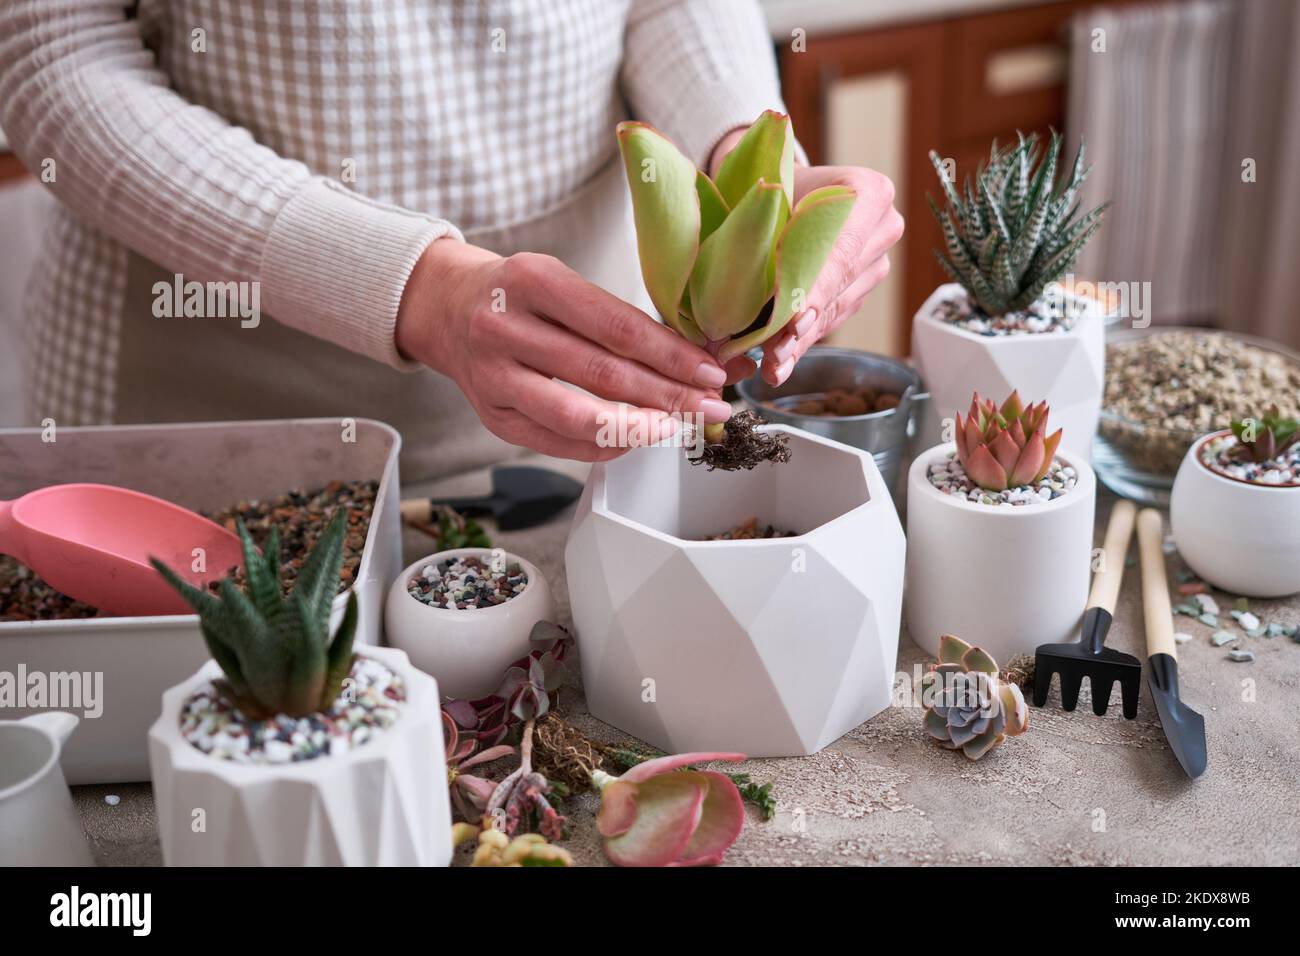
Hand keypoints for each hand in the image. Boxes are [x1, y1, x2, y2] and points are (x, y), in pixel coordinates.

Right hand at [396, 240, 731, 460]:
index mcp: (533, 280)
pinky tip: (636, 439)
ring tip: (679, 427)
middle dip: (667, 394)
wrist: (446, 308)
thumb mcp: (561, 282)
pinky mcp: (492, 415)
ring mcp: (494, 376)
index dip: (669, 354)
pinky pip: (556, 442)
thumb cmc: (519, 295)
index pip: (616, 326)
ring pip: (577, 415)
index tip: (709, 370)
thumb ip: (616, 317)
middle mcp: (506, 327)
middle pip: (602, 373)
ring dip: (638, 426)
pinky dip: (602, 444)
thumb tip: (692, 356)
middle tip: (711, 405)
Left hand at [758, 164, 903, 384]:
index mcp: (870, 193)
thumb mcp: (768, 200)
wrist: (773, 188)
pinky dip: (802, 342)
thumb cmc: (768, 187)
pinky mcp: (859, 290)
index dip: (816, 288)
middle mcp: (884, 228)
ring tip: (772, 364)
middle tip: (774, 351)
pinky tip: (780, 364)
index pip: (843, 249)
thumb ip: (771, 234)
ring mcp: (875, 263)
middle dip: (804, 322)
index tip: (794, 320)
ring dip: (801, 340)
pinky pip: (832, 319)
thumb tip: (764, 289)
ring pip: (836, 308)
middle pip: (841, 283)